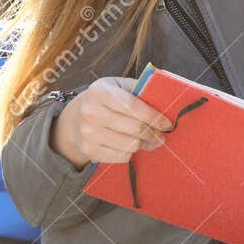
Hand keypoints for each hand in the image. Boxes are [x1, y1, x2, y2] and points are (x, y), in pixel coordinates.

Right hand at [51, 76, 174, 169]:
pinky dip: (131, 152)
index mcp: (100, 92)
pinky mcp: (88, 150)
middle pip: (134, 128)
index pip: (134, 106)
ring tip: (150, 140)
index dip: (154, 116)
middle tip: (162, 134)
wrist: (75, 118)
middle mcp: (90, 112)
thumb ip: (140, 90)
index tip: (167, 123)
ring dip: (145, 144)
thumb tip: (166, 99)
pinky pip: (121, 156)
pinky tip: (133, 145)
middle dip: (153, 133)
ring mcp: (88, 133)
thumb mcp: (119, 86)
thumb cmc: (107, 99)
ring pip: (130, 145)